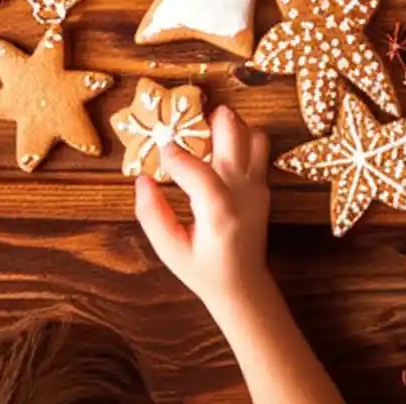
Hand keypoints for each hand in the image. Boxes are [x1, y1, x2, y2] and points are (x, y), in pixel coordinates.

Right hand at [135, 105, 271, 308]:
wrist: (244, 283)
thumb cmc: (203, 270)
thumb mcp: (170, 250)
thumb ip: (152, 215)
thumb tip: (142, 180)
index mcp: (220, 215)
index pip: (201, 175)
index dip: (179, 158)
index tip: (163, 147)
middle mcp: (244, 195)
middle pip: (236, 139)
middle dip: (210, 123)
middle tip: (187, 122)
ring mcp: (258, 188)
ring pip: (253, 136)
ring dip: (230, 127)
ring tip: (204, 133)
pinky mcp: (263, 185)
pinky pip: (258, 147)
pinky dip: (240, 137)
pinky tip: (216, 149)